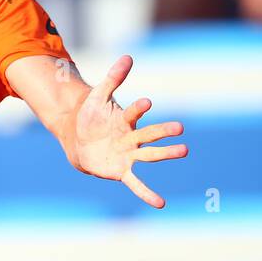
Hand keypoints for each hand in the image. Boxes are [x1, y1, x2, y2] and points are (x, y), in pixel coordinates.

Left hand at [70, 55, 186, 207]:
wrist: (77, 139)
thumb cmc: (90, 116)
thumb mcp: (96, 97)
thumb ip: (112, 78)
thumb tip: (128, 57)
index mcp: (125, 119)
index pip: (133, 113)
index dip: (138, 108)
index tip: (146, 103)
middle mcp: (131, 137)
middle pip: (148, 134)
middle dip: (162, 132)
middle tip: (179, 127)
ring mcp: (128, 155)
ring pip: (149, 155)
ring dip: (165, 154)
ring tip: (184, 150)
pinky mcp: (121, 171)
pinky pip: (136, 183)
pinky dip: (147, 193)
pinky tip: (161, 203)